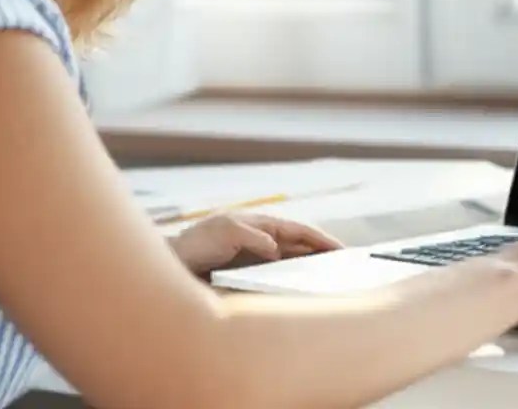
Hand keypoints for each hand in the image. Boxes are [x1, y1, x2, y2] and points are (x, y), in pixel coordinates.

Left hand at [168, 212, 342, 276]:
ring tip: (330, 281)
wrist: (173, 265)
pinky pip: (279, 279)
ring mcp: (258, 259)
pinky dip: (293, 283)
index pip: (299, 230)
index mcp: (261, 224)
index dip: (321, 239)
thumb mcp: (225, 232)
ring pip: (292, 263)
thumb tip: (276, 248)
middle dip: (323, 254)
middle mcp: (264, 240)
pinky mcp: (251, 276)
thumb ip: (253, 236)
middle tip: (345, 267)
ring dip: (310, 270)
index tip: (342, 249)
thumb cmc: (196, 244)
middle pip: (301, 247)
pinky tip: (301, 293)